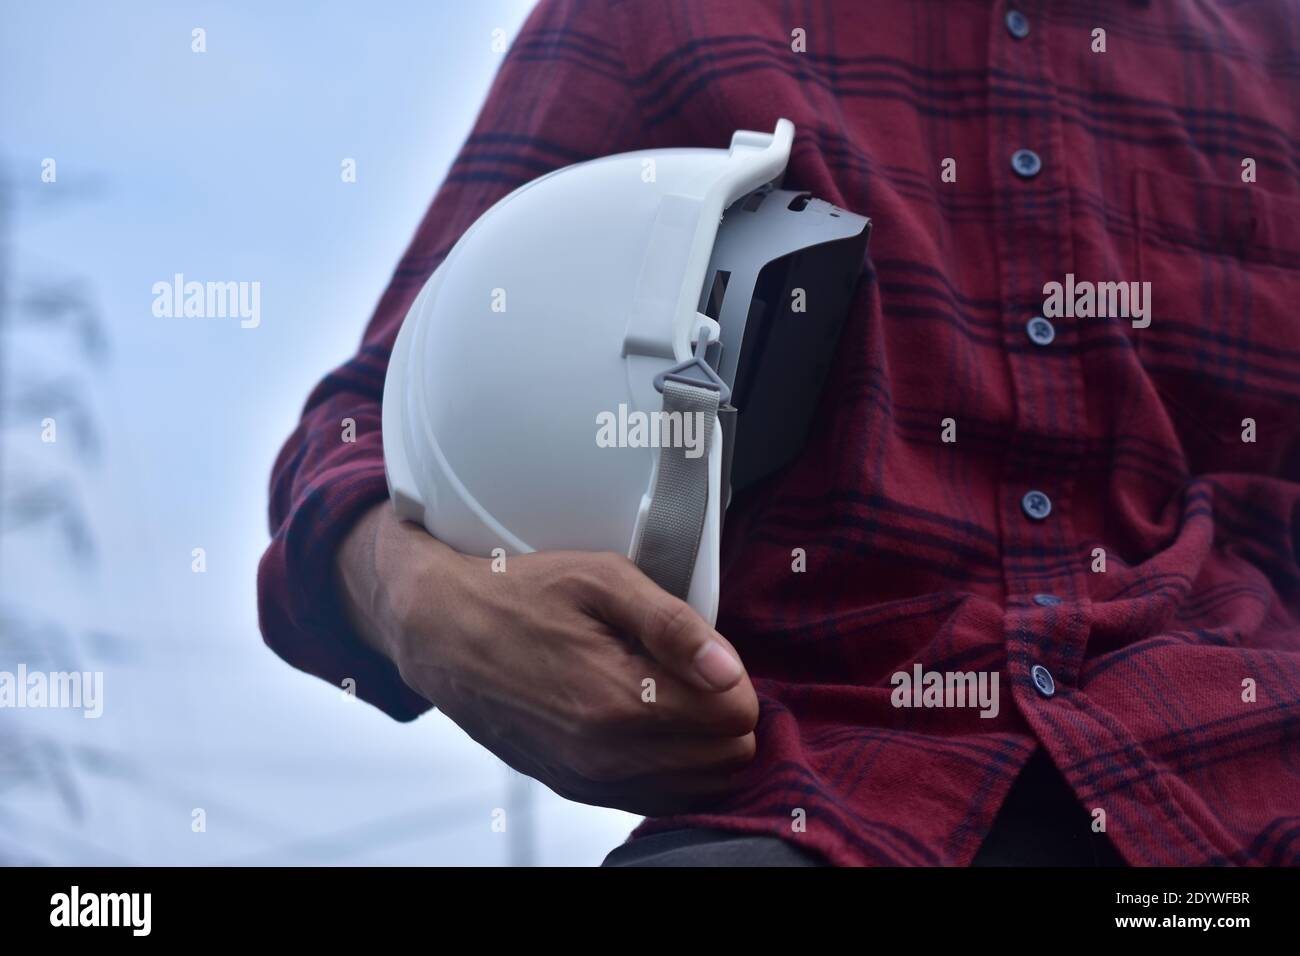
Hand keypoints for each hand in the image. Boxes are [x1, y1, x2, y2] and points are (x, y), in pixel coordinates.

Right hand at [336, 504, 758, 815]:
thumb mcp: (602, 579)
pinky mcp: (574, 787)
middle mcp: (607, 757)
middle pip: (726, 759)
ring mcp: (589, 780)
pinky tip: (649, 722)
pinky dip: (671, 766)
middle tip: (692, 670)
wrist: (439, 629)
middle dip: (725, 713)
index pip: (736, 717)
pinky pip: (656, 798)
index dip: (734, 678)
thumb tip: (729, 669)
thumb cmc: (519, 594)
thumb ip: (674, 625)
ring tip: (671, 694)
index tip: (706, 652)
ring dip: (702, 744)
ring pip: (697, 787)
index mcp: (621, 702)